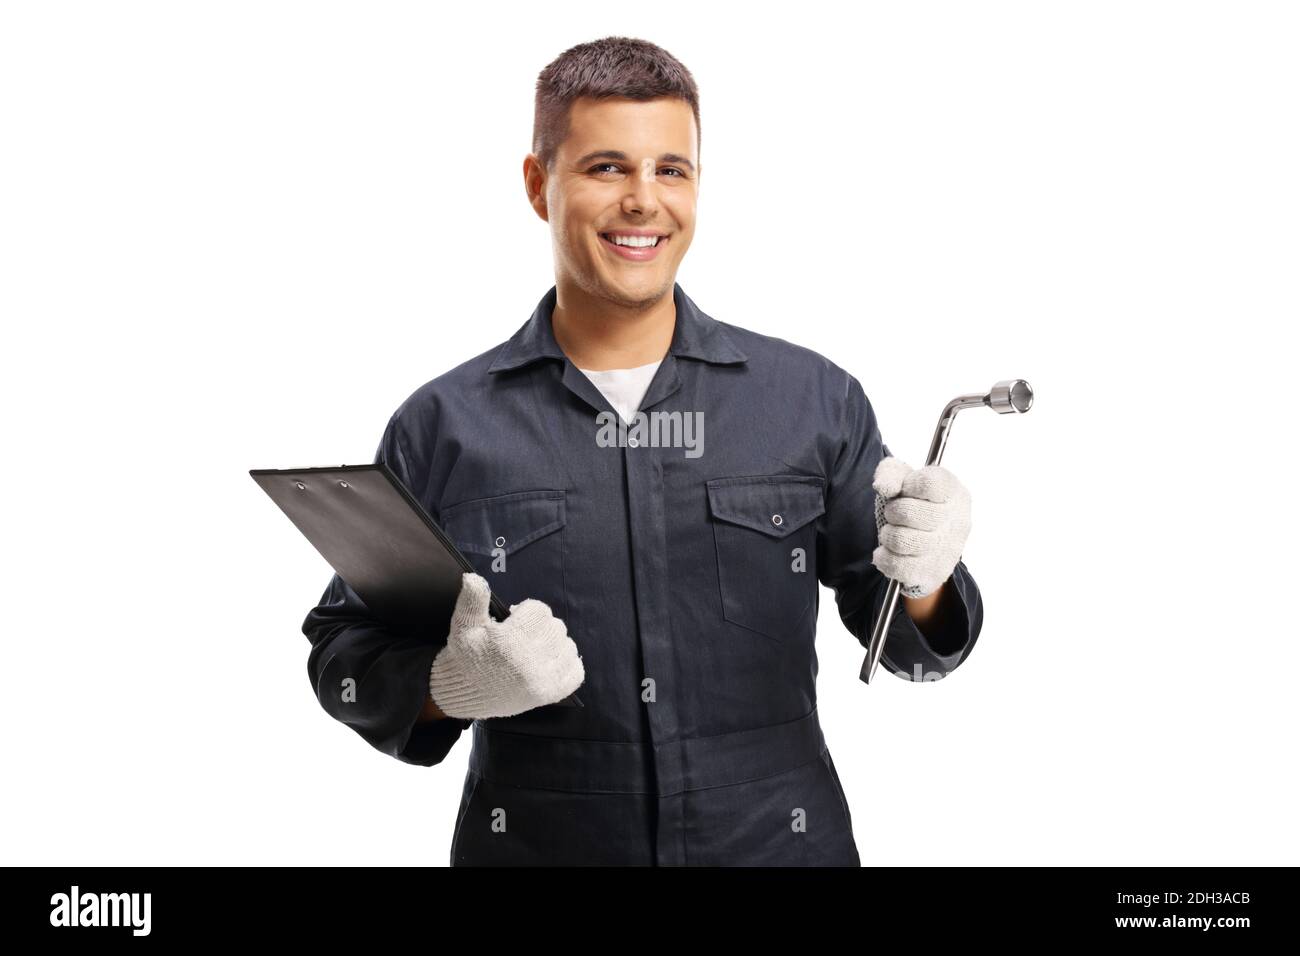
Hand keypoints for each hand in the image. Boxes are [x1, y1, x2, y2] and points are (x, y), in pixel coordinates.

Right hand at [428, 572, 584, 719]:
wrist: (463, 694)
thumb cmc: (464, 656)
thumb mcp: (463, 626)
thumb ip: (472, 600)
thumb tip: (472, 577)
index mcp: (509, 642)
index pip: (539, 611)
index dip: (527, 610)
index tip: (515, 618)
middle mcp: (529, 663)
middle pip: (555, 627)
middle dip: (540, 625)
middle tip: (523, 633)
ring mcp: (542, 681)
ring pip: (567, 646)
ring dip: (554, 642)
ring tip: (535, 646)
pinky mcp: (549, 696)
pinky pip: (576, 672)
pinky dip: (568, 663)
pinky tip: (552, 660)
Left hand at [871, 457, 971, 598]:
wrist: (929, 541)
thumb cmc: (916, 503)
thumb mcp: (905, 479)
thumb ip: (892, 473)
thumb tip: (884, 486)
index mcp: (953, 492)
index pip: (929, 483)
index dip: (908, 485)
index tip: (904, 489)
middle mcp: (957, 521)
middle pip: (907, 513)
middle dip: (892, 512)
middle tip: (895, 514)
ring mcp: (948, 549)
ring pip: (900, 541)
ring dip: (887, 535)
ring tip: (892, 533)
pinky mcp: (934, 573)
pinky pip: (898, 567)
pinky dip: (884, 558)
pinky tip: (887, 552)